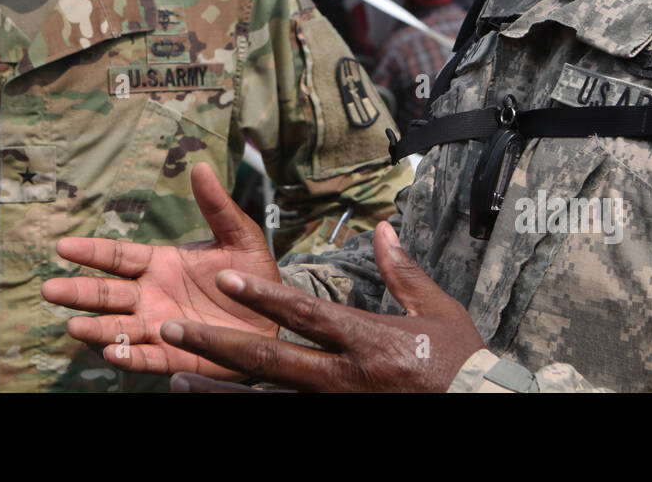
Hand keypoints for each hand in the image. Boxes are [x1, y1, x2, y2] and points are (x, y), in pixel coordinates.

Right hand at [42, 162, 280, 377]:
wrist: (277, 318)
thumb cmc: (251, 275)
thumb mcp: (240, 236)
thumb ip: (217, 206)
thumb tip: (201, 166)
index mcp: (160, 264)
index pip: (117, 257)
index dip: (90, 252)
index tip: (62, 247)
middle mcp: (151, 297)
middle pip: (107, 295)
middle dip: (78, 293)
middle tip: (49, 290)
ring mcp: (160, 327)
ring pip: (118, 328)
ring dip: (96, 329)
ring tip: (74, 326)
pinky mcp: (177, 357)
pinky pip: (147, 358)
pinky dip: (129, 356)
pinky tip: (113, 352)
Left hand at [163, 221, 486, 392]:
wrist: (479, 408)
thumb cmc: (458, 361)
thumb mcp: (436, 310)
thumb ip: (403, 271)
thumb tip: (383, 227)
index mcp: (366, 338)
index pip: (304, 313)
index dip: (262, 295)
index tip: (225, 276)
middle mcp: (344, 376)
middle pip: (269, 359)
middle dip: (217, 343)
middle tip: (172, 328)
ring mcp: (336, 407)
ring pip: (266, 399)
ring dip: (219, 391)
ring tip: (176, 379)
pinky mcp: (335, 425)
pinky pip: (282, 420)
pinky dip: (247, 414)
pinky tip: (216, 407)